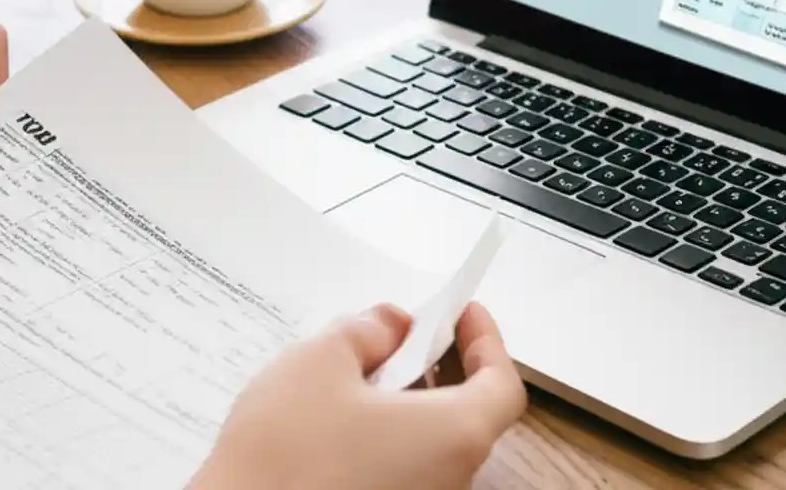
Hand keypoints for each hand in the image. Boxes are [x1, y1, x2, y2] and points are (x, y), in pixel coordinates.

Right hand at [188, 302, 526, 489]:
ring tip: (359, 370)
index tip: (462, 313)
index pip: (502, 385)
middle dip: (440, 366)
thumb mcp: (318, 364)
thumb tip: (392, 325)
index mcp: (454, 435)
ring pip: (431, 444)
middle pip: (468, 415)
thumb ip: (365, 333)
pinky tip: (339, 419)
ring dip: (408, 402)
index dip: (486, 342)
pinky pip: (402, 469)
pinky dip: (387, 436)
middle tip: (403, 334)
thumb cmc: (283, 454)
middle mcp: (450, 479)